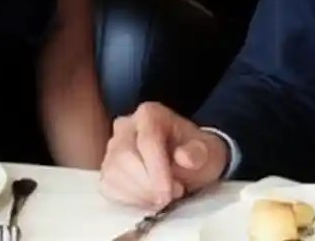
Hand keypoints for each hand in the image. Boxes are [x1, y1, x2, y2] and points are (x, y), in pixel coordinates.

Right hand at [98, 101, 227, 208]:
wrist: (186, 160)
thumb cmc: (195, 153)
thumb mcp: (208, 151)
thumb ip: (198, 154)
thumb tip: (184, 157)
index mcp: (150, 114)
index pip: (148, 140)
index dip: (157, 170)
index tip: (169, 193)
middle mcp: (126, 126)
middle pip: (126, 157)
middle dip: (148, 185)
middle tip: (170, 197)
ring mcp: (112, 147)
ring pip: (114, 174)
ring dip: (139, 195)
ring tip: (162, 198)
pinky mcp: (107, 169)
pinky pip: (109, 187)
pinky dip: (129, 200)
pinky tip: (147, 200)